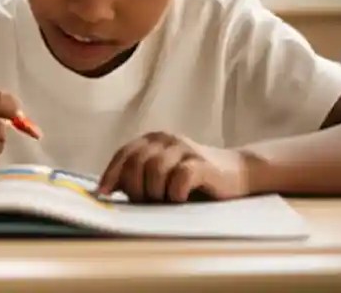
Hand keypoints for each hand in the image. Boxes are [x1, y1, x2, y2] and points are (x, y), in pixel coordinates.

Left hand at [96, 131, 252, 202]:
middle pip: (136, 162)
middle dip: (135, 187)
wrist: (237, 173)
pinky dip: (175, 192)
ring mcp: (185, 148)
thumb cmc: (193, 179)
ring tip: (165, 201)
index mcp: (153, 139)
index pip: (124, 154)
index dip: (112, 174)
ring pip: (155, 169)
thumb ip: (138, 177)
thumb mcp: (161, 175)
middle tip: (145, 202)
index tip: (104, 193)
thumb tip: (107, 190)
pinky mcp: (202, 162)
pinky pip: (180, 177)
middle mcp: (166, 139)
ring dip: (155, 191)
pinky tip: (180, 198)